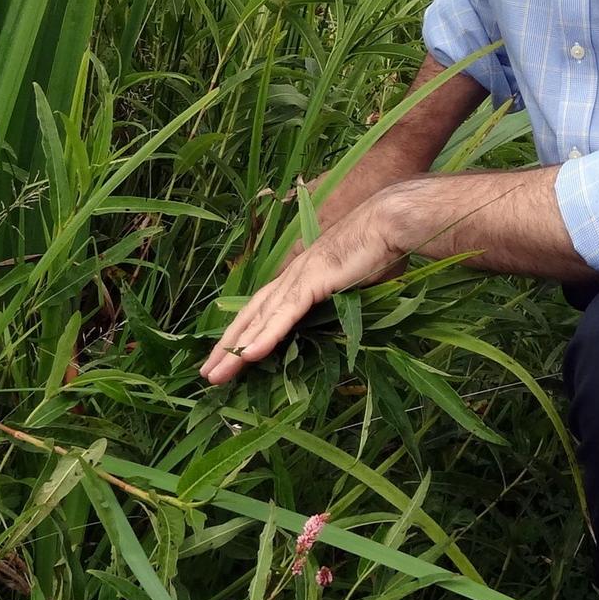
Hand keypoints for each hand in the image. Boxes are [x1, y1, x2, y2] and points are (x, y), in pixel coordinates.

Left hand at [201, 191, 409, 385]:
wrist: (390, 224)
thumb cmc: (377, 255)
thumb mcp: (351, 287)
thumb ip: (337, 304)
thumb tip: (337, 327)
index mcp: (298, 278)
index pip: (261, 311)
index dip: (242, 334)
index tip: (228, 359)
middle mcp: (291, 277)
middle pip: (250, 316)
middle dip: (227, 346)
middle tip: (208, 374)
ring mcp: (299, 278)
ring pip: (260, 318)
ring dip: (236, 348)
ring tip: (217, 374)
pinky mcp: (313, 281)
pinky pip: (285, 314)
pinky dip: (266, 334)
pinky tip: (248, 354)